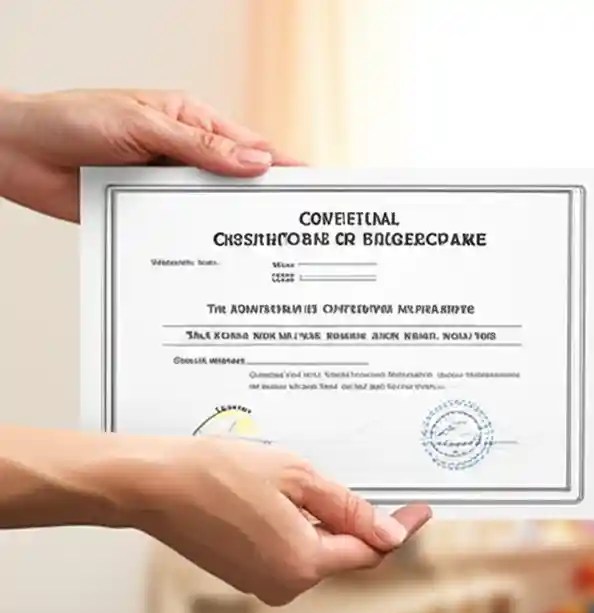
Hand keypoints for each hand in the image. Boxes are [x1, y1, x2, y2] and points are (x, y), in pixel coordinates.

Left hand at [0, 88, 299, 221]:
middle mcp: (182, 156)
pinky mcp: (143, 214)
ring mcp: (164, 187)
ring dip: (228, 228)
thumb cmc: (70, 119)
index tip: (314, 184)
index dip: (284, 165)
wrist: (15, 151)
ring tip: (262, 251)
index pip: (250, 146)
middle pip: (236, 183)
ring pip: (209, 211)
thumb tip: (255, 162)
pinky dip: (194, 246)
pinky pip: (178, 232)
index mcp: (191, 122)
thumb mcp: (141, 124)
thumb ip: (200, 147)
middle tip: (295, 227)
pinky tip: (213, 261)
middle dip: (264, 203)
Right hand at [132, 436, 430, 605]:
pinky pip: (288, 552)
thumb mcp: (298, 478)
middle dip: (355, 520)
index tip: (421, 511)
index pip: (370, 550)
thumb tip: (389, 535)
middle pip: (343, 553)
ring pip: (316, 552)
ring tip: (297, 482)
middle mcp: (285, 584)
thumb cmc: (218, 473)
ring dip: (322, 521)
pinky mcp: (244, 575)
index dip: (399, 528)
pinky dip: (296, 527)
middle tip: (359, 482)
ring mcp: (262, 583)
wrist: (153, 484)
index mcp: (303, 562)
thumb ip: (349, 509)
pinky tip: (279, 497)